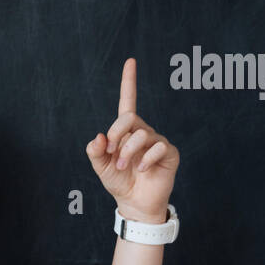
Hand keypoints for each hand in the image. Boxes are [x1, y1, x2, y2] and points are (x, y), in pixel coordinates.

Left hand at [85, 58, 178, 223]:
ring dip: (128, 151)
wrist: (134, 202)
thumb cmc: (118, 182)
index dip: (129, 81)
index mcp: (125, 131)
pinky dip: (145, 159)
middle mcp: (143, 131)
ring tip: (125, 166)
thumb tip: (100, 136)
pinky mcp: (169, 153)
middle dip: (117, 134)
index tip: (130, 61)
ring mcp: (157, 141)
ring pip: (142, 134)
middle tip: (112, 153)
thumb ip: (95, 151)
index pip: (128, 101)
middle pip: (129, 118)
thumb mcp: (100, 167)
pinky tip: (142, 169)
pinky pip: (158, 147)